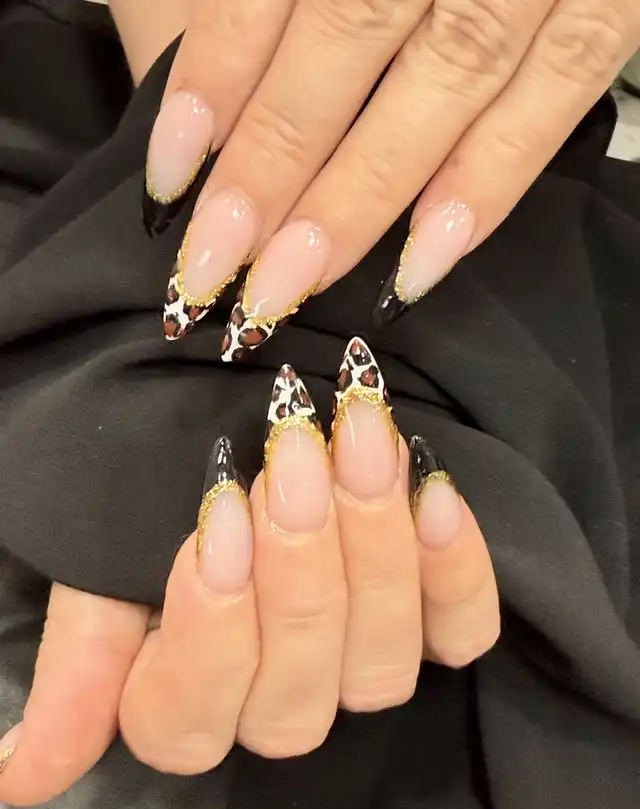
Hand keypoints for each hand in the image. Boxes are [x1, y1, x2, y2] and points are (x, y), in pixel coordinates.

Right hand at [0, 339, 498, 803]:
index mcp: (191, 702)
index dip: (210, 627)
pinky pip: (461, 631)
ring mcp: (362, 665)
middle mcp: (282, 701)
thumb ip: (82, 659)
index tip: (215, 513)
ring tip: (356, 441)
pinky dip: (454, 568)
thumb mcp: (104, 561)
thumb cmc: (156, 491)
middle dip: (300, 565)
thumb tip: (21, 774)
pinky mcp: (434, 624)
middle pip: (298, 689)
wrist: (239, 422)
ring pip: (380, 664)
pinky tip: (433, 490)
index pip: (194, 717)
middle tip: (292, 454)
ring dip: (373, 547)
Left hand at [143, 0, 639, 348]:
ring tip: (290, 284)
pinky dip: (488, 184)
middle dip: (276, 166)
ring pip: (450, 75)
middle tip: (214, 268)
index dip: (216, 77)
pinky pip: (560, 89)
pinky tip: (418, 263)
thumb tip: (200, 116)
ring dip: (362, 197)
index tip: (172, 179)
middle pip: (353, 33)